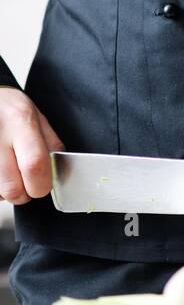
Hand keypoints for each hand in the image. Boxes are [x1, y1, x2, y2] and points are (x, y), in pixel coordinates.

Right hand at [0, 87, 64, 203]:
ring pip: (0, 194)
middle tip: (26, 177)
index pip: (34, 165)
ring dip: (8, 190)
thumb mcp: (37, 117)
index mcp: (20, 122)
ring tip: (9, 168)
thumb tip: (58, 172)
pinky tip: (0, 169)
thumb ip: (51, 144)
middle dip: (24, 192)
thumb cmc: (11, 110)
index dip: (42, 183)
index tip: (44, 182)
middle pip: (13, 190)